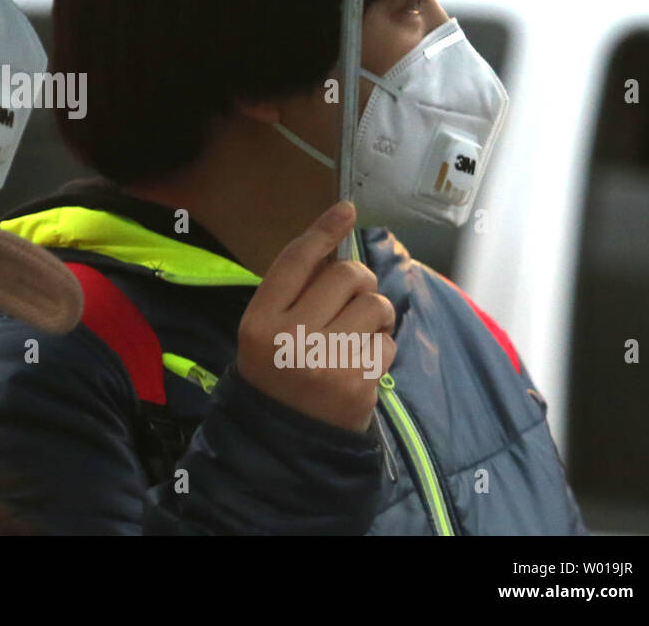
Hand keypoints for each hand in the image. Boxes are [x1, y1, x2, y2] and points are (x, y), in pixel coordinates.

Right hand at [235, 201, 395, 433]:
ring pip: (375, 305)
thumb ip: (292, 292)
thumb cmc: (275, 374)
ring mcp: (326, 363)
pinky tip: (362, 362)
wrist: (283, 440)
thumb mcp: (264, 331)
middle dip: (360, 280)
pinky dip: (381, 347)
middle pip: (345, 276)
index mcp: (260, 320)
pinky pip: (388, 343)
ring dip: (375, 313)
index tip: (346, 209)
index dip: (323, 231)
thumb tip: (335, 246)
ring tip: (359, 332)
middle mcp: (291, 337)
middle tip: (355, 296)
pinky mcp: (358, 385)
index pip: (296, 262)